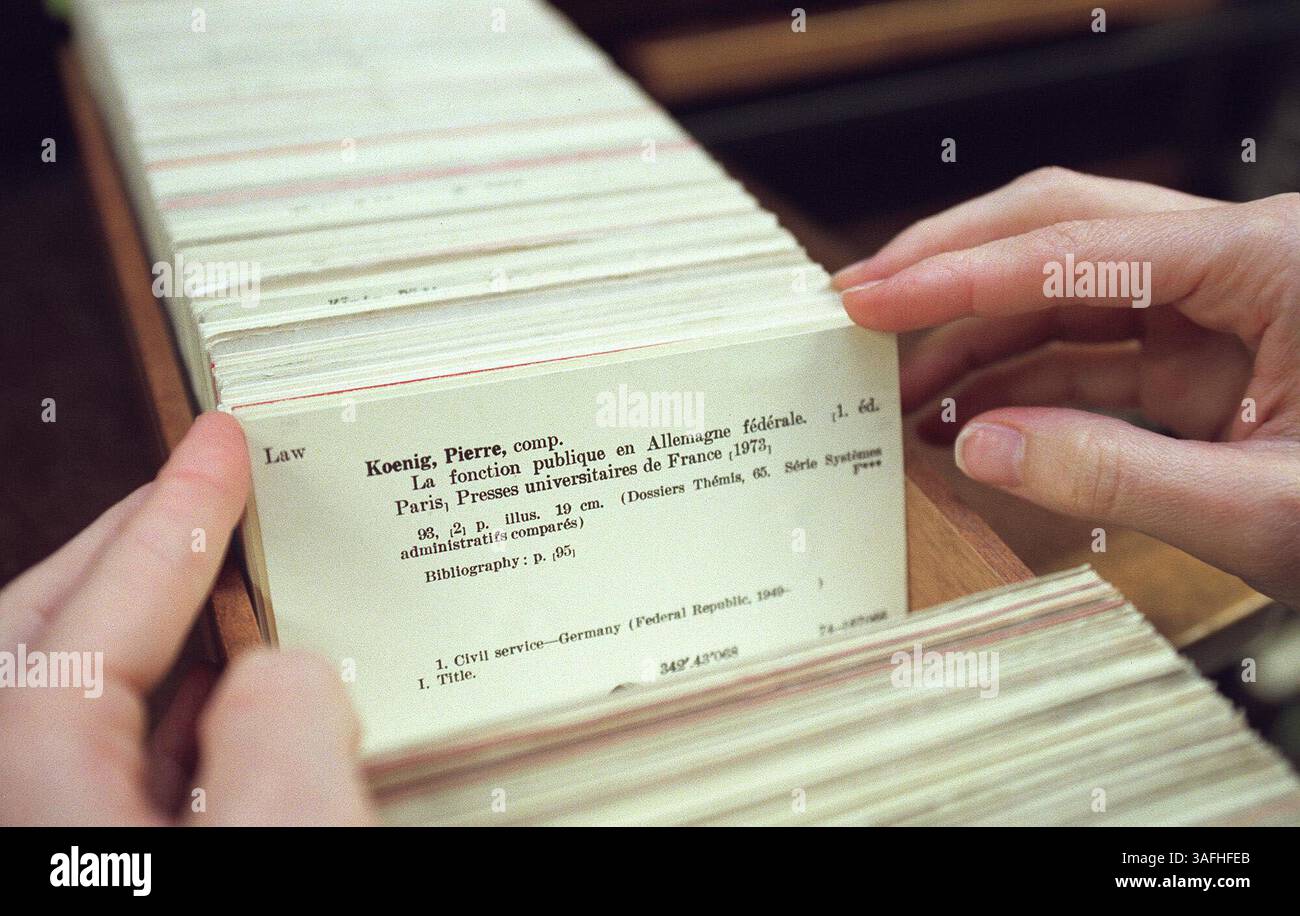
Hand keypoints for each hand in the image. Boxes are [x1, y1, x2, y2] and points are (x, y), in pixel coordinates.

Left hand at [0, 412, 374, 824]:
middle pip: (53, 631)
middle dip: (135, 546)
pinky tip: (215, 711)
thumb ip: (290, 716)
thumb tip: (292, 672)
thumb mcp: (290, 826)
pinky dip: (164, 714)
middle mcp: (18, 798)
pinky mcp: (91, 863)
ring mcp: (47, 829)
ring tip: (220, 583)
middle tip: (198, 489)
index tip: (218, 444)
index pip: (113, 598)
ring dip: (153, 630)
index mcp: (31, 772)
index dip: (183, 506)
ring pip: (78, 700)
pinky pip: (106, 768)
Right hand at [834, 168, 1299, 607]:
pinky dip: (1022, 380)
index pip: (1076, 250)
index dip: (957, 276)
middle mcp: (1240, 264)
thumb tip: (983, 447)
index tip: (868, 298)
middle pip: (1062, 229)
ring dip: (977, 333)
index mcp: (1273, 261)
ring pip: (1067, 292)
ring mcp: (1221, 311)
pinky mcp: (1207, 361)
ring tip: (895, 384)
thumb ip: (1116, 478)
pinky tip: (967, 412)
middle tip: (860, 302)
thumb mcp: (1266, 511)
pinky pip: (1092, 353)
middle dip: (954, 266)